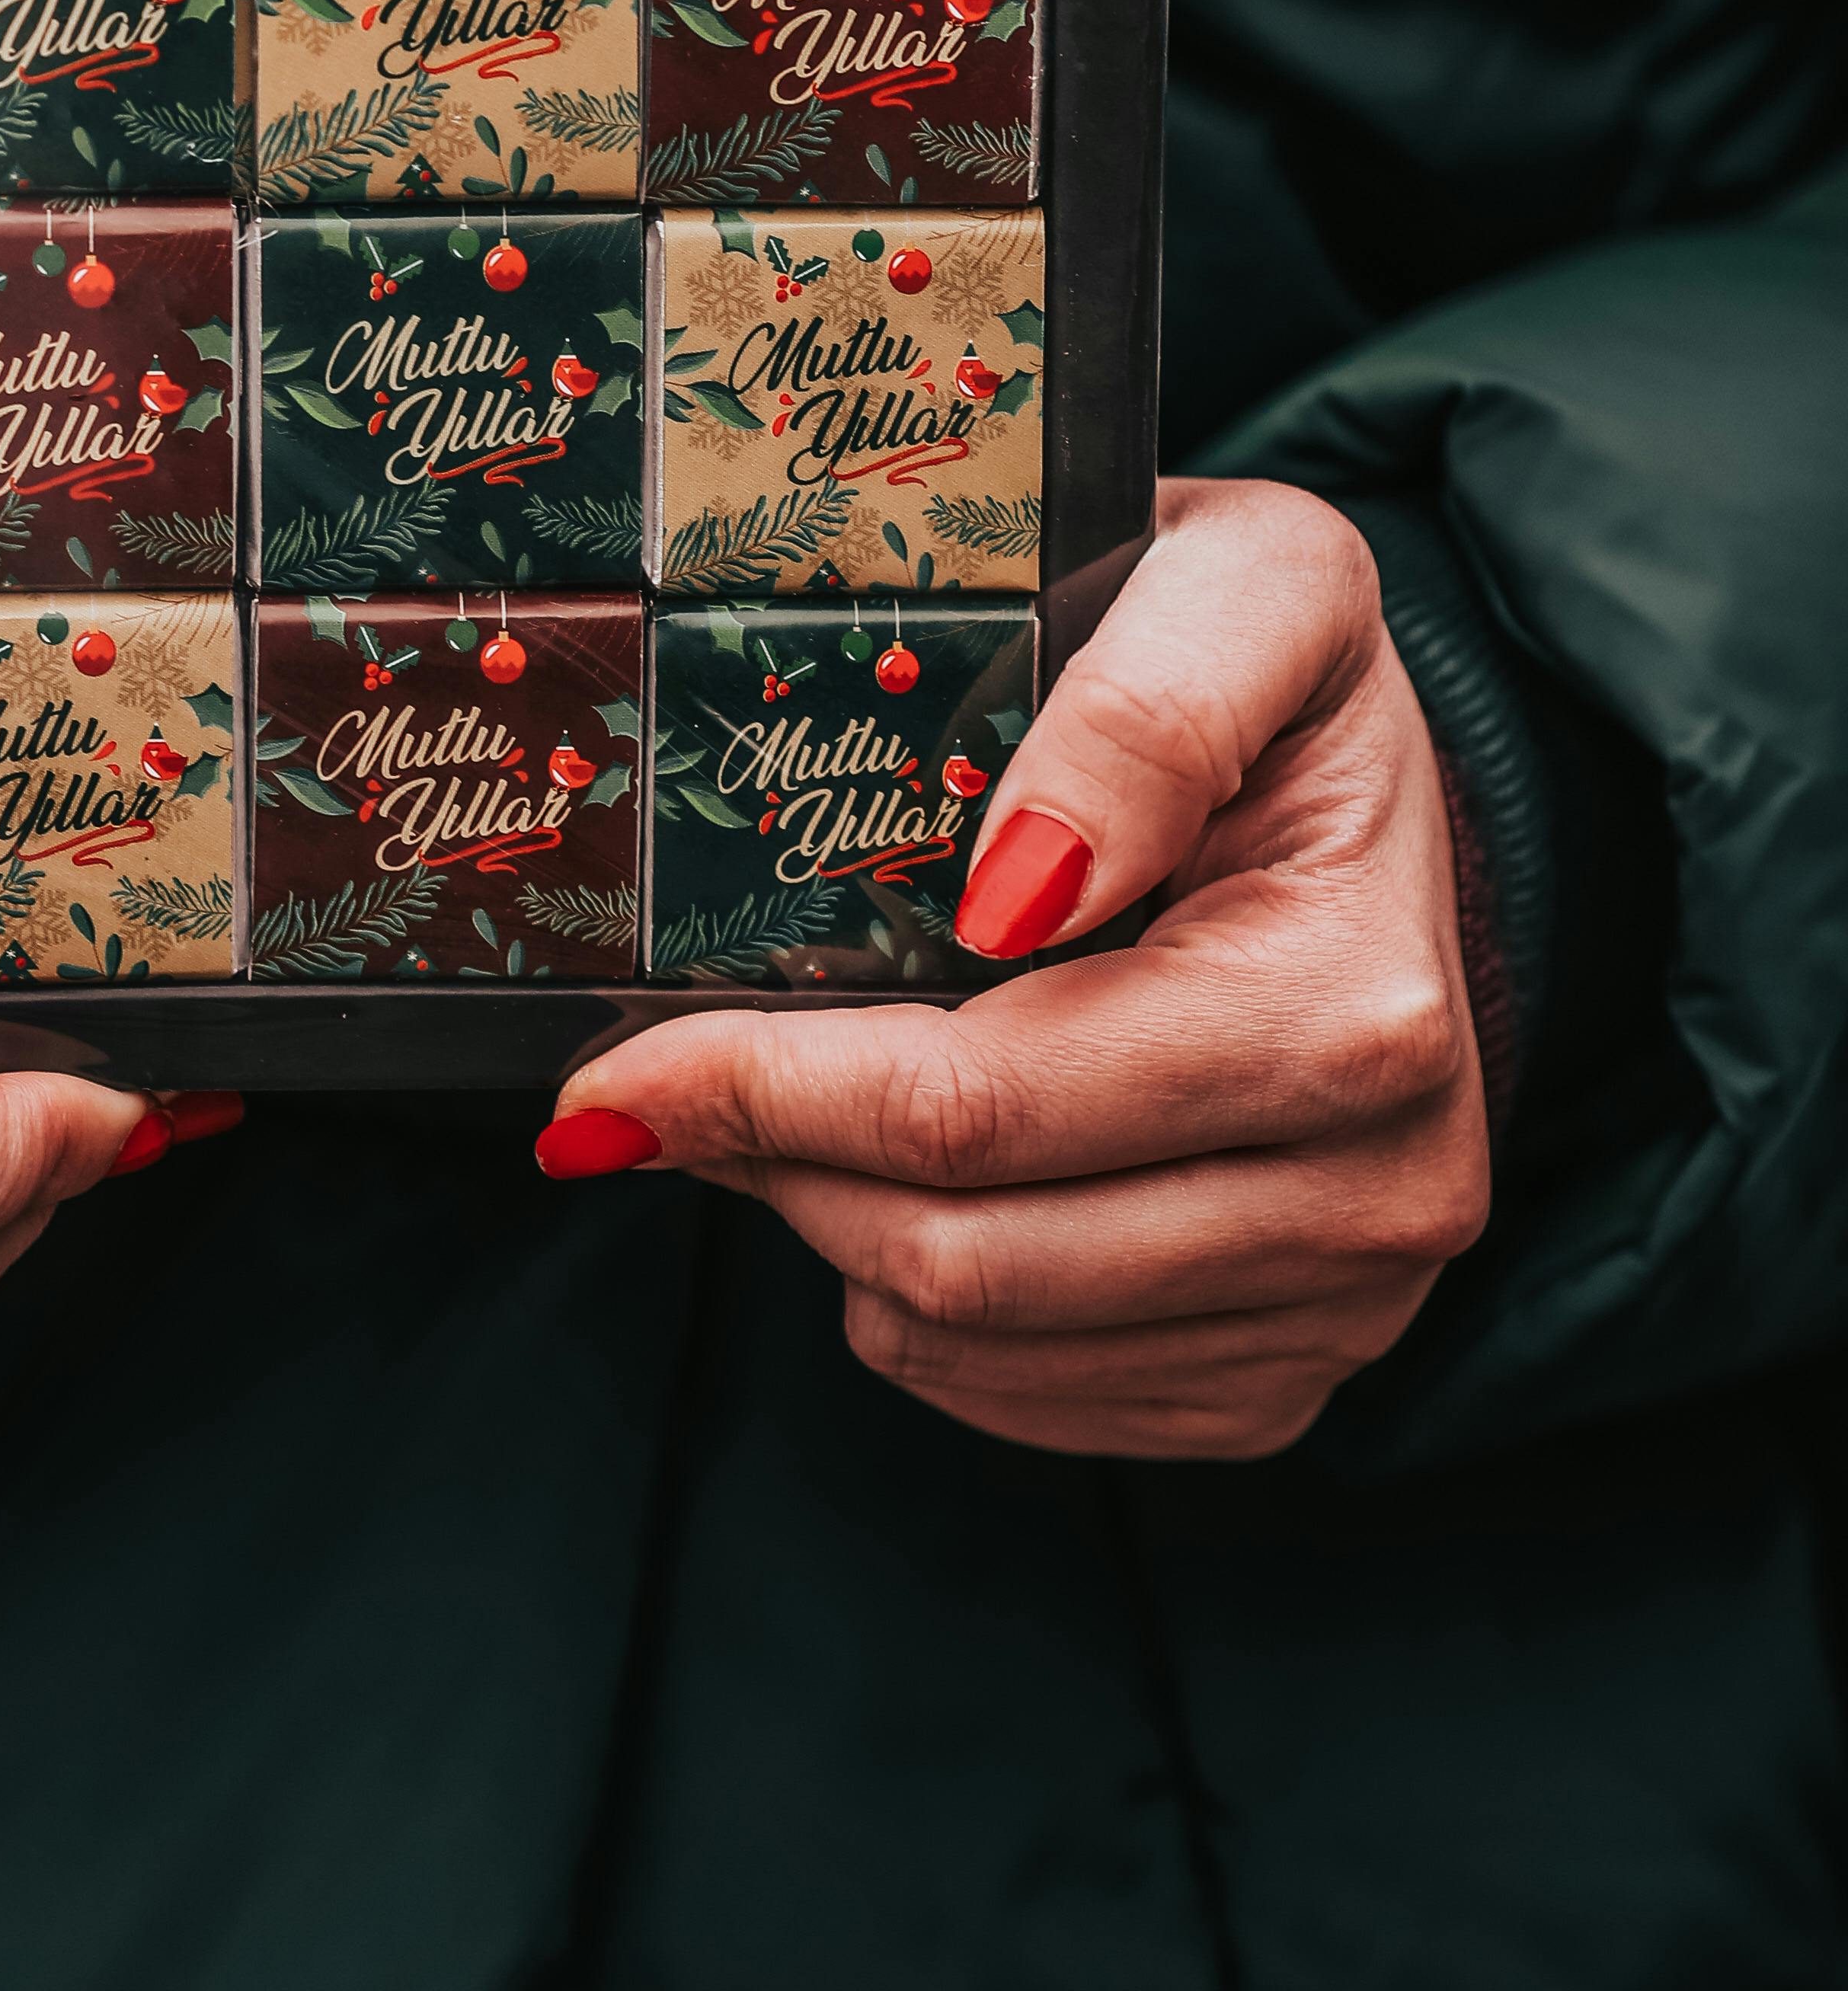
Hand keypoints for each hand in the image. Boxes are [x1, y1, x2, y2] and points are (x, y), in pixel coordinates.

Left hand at [544, 480, 1488, 1456]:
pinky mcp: (1292, 1377)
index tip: (605, 1075)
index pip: (986, 1105)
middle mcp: (1384, 1188)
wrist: (1372, 791)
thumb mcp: (1248, 586)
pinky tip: (905, 1182)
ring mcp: (1348, 1304)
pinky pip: (1039, 1404)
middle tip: (658, 1085)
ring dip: (833, 1232)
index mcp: (1353, 1007)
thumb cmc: (1277, 671)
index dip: (762, 1089)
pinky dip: (927, 1311)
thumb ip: (1151, 705)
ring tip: (782, 1107)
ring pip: (980, 1340)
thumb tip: (1020, 882)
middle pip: (967, 1251)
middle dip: (773, 1163)